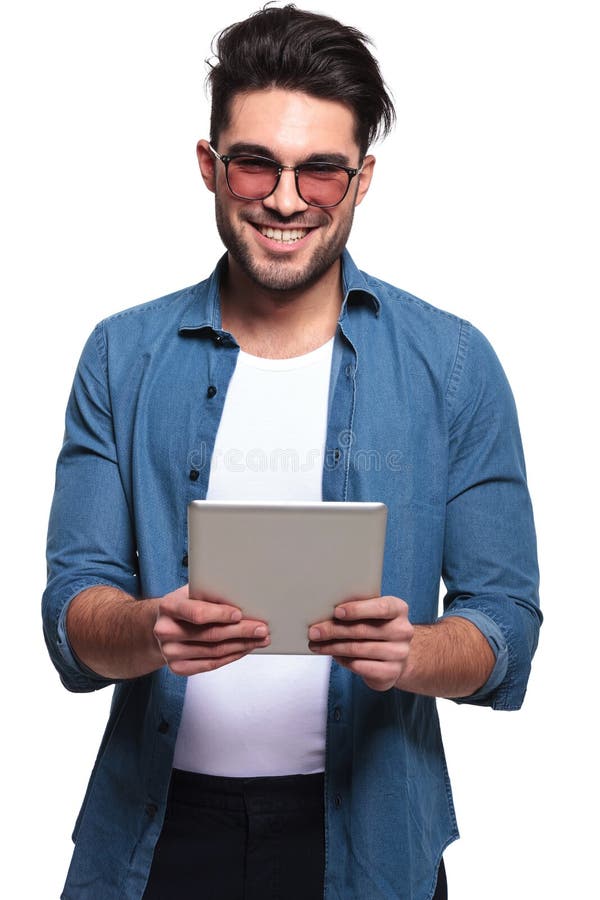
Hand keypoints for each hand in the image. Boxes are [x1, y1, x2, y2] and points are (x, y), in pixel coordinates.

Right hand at [154, 585, 269, 675]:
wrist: (162, 626)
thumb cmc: (183, 605)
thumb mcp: (191, 591)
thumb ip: (211, 594)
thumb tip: (242, 598)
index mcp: (168, 607)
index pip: (198, 613)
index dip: (221, 614)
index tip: (240, 614)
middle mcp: (165, 631)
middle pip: (210, 635)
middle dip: (241, 631)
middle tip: (261, 629)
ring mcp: (170, 652)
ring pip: (214, 652)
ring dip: (241, 646)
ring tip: (259, 639)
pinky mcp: (178, 668)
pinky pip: (211, 665)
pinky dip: (231, 657)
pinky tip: (244, 649)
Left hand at [308, 595, 413, 690]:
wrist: (397, 655)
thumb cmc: (378, 628)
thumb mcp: (372, 613)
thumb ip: (357, 610)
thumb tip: (325, 612)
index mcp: (398, 609)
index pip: (381, 607)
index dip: (358, 609)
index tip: (337, 612)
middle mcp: (402, 631)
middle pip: (363, 630)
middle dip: (334, 630)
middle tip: (314, 631)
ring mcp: (399, 653)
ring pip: (358, 649)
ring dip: (332, 647)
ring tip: (316, 645)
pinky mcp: (391, 672)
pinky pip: (360, 666)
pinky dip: (343, 660)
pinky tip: (333, 656)